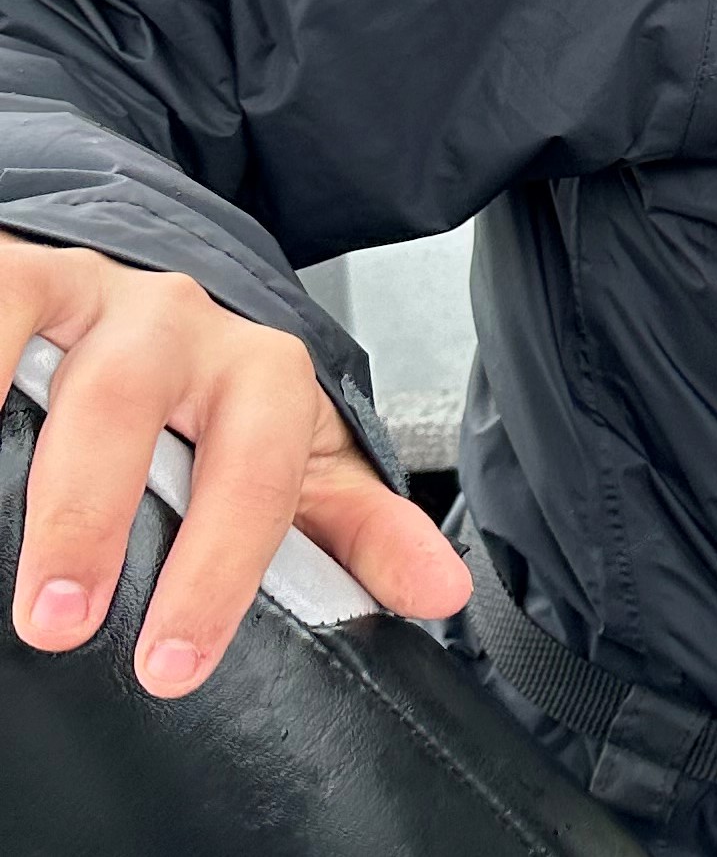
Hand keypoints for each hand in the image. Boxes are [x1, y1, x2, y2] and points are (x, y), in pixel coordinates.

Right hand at [2, 231, 471, 694]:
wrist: (164, 301)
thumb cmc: (225, 403)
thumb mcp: (302, 463)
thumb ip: (365, 529)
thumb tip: (444, 592)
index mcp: (262, 372)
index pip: (256, 469)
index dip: (220, 569)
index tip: (171, 666)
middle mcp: (178, 321)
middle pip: (133, 398)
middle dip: (91, 509)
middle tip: (57, 619)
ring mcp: (89, 292)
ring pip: (42, 325)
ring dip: (4, 413)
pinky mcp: (19, 278)